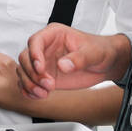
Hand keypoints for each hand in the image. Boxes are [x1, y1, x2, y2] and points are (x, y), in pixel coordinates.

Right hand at [16, 24, 130, 98]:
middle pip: (25, 58)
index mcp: (54, 34)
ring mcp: (44, 63)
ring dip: (30, 84)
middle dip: (33, 73)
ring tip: (44, 93)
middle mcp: (45, 48)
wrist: (107, 64)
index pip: (35, 41)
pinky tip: (39, 96)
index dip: (34, 55)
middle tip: (49, 84)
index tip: (41, 68)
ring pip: (24, 71)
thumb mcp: (93, 52)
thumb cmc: (101, 50)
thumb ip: (79, 58)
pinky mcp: (45, 76)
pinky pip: (29, 83)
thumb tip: (63, 65)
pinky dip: (30, 91)